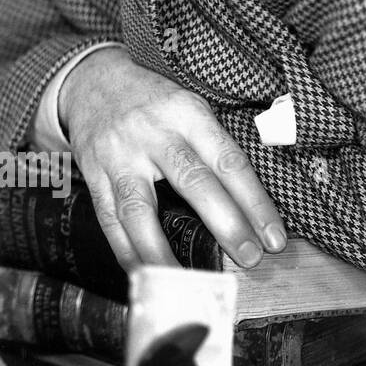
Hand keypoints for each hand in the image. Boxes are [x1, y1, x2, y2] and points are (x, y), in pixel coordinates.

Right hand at [58, 47, 286, 270]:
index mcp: (185, 114)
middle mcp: (151, 133)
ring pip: (140, 208)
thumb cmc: (153, 102)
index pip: (228, 161)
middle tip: (249, 257)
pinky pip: (108, 218)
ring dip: (163, 250)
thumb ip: (214, 148)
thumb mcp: (190, 106)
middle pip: (191, 181)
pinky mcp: (93, 174)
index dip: (255, 202)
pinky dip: (126, 250)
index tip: (273, 239)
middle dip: (224, 224)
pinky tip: (144, 273)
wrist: (92, 83)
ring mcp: (117, 155)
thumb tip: (251, 210)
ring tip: (188, 282)